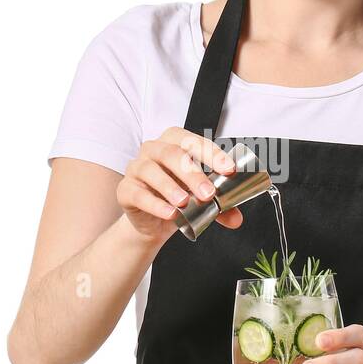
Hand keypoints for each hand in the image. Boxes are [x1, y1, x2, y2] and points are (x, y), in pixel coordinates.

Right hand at [116, 126, 243, 243]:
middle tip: (209, 193)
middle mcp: (153, 149)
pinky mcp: (125, 189)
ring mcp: (136, 168)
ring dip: (171, 187)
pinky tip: (170, 214)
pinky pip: (138, 194)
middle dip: (193, 173)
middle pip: (172, 154)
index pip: (193, 141)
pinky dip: (155, 204)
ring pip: (151, 170)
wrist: (153, 222)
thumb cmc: (178, 198)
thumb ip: (220, 207)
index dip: (212, 154)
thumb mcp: (202, 200)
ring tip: (185, 203)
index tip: (229, 169)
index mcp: (174, 142)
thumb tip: (236, 218)